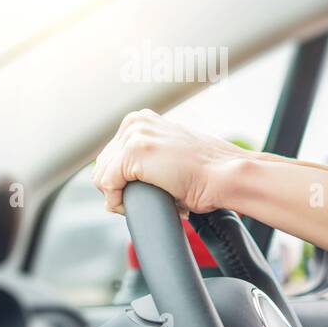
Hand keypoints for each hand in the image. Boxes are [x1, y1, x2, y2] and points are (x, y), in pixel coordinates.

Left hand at [91, 109, 249, 215]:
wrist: (226, 175)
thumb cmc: (209, 171)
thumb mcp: (173, 153)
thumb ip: (151, 154)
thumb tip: (133, 175)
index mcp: (142, 120)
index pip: (111, 155)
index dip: (120, 180)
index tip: (141, 192)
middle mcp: (135, 122)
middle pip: (102, 165)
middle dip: (117, 188)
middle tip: (143, 200)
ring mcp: (134, 135)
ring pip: (101, 176)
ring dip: (117, 196)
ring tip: (142, 203)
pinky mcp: (133, 153)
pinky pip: (108, 185)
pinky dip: (117, 201)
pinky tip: (134, 206)